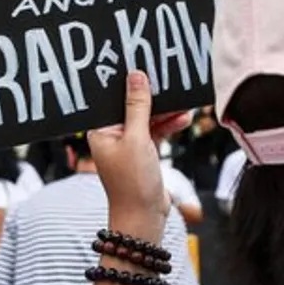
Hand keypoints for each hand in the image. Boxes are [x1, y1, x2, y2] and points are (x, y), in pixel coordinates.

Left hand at [88, 71, 190, 240]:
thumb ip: (137, 106)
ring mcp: (128, 144)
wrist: (145, 217)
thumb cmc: (133, 182)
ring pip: (147, 118)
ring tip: (182, 102)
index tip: (142, 67)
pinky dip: (168, 126)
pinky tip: (183, 118)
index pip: (112, 99)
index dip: (126, 83)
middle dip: (150, 97)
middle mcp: (111, 135)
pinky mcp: (143, 152)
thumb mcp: (137, 138)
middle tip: (166, 81)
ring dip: (164, 112)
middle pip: (131, 106)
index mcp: (100, 130)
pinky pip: (156, 131)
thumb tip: (136, 76)